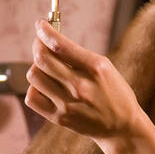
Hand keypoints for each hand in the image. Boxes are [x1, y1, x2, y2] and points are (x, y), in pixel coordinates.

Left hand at [25, 18, 141, 142]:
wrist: (122, 128)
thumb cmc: (113, 93)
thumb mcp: (105, 68)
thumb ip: (79, 56)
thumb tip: (50, 40)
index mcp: (95, 68)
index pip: (60, 45)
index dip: (45, 31)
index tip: (40, 25)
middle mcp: (80, 86)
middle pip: (42, 59)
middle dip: (38, 46)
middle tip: (40, 44)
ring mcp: (68, 104)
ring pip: (34, 76)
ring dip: (36, 67)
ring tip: (46, 69)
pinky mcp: (60, 118)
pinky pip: (32, 97)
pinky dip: (35, 88)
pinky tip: (45, 86)